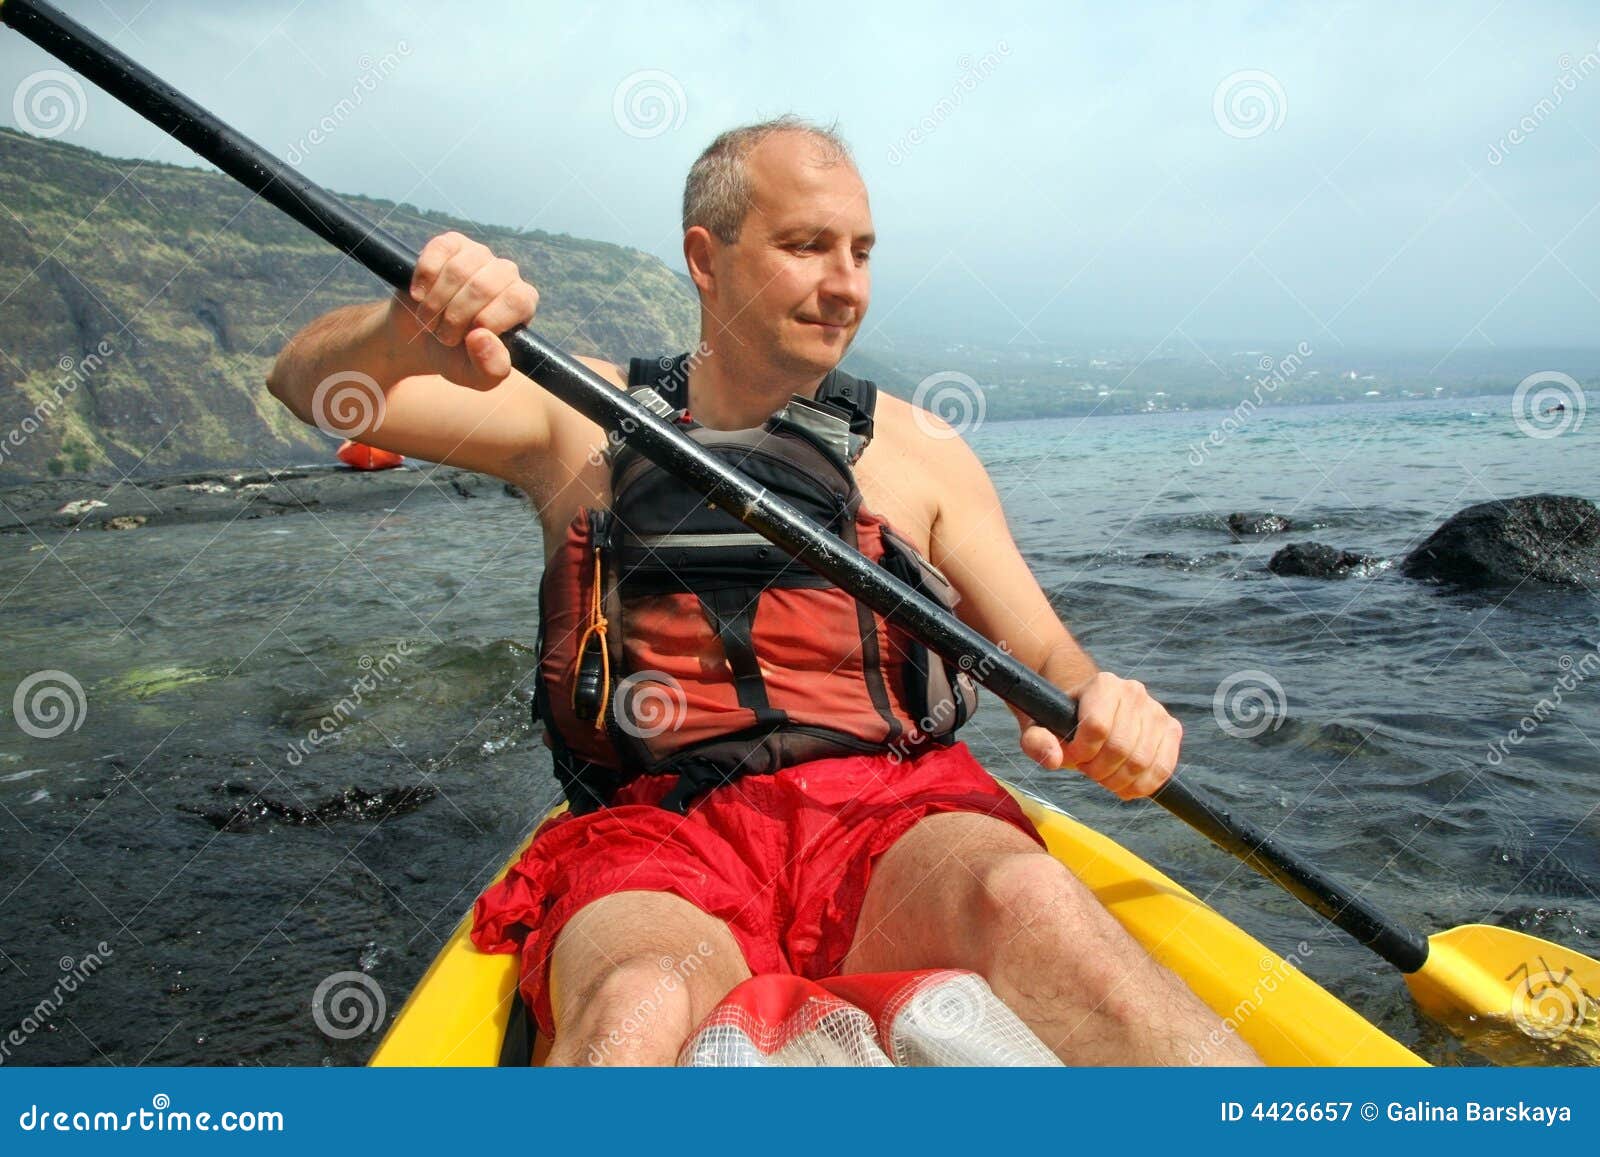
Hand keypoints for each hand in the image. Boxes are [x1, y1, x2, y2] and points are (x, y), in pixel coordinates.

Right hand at [389, 231, 538, 389]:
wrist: (419, 341)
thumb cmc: (456, 358)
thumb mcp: (478, 377)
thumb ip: (491, 368)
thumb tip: (482, 337)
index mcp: (522, 303)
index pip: (517, 300)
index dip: (487, 322)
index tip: (468, 339)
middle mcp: (506, 274)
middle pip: (484, 286)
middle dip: (456, 318)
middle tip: (444, 336)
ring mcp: (479, 255)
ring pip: (459, 270)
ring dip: (436, 303)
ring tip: (430, 321)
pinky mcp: (451, 244)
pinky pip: (438, 251)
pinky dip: (424, 279)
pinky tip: (419, 296)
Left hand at [1019, 672, 1181, 799]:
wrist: (1088, 707)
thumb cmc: (1063, 720)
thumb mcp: (1039, 727)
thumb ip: (1037, 742)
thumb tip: (1053, 759)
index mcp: (1103, 684)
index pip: (1097, 727)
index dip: (1081, 752)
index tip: (1073, 756)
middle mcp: (1134, 692)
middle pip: (1120, 748)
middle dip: (1099, 770)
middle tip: (1088, 769)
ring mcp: (1156, 710)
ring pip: (1142, 762)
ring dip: (1119, 781)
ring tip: (1104, 775)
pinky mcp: (1170, 729)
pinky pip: (1163, 767)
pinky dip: (1144, 785)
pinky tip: (1125, 785)